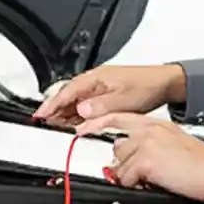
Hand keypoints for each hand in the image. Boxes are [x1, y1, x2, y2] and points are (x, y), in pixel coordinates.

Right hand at [33, 64, 185, 126]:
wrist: (163, 84)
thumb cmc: (146, 86)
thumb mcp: (123, 99)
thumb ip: (100, 106)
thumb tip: (81, 111)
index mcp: (96, 79)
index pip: (67, 92)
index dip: (51, 104)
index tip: (40, 114)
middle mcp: (95, 81)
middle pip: (67, 95)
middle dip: (54, 108)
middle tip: (43, 122)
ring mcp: (99, 87)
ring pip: (75, 100)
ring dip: (64, 112)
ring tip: (54, 124)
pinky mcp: (105, 94)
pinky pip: (85, 104)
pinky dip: (77, 113)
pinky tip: (74, 123)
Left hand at [76, 113, 203, 200]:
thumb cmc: (203, 162)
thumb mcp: (175, 145)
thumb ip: (151, 146)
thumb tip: (133, 160)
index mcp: (157, 124)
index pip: (120, 116)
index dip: (98, 123)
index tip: (83, 128)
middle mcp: (149, 130)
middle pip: (117, 146)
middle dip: (124, 164)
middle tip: (140, 174)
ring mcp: (146, 143)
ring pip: (120, 164)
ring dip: (130, 176)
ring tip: (151, 179)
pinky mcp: (145, 160)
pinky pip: (126, 177)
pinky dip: (136, 184)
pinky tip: (153, 182)